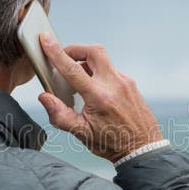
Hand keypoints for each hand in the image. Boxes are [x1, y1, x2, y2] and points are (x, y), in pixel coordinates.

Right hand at [37, 33, 163, 162]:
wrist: (143, 149)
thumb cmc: (114, 143)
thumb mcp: (82, 133)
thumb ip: (60, 115)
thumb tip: (45, 97)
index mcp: (99, 97)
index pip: (73, 68)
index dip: (56, 52)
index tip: (46, 40)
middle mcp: (114, 85)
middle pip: (93, 51)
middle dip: (76, 49)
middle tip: (65, 58)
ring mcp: (125, 82)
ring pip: (103, 60)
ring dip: (87, 63)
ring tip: (78, 81)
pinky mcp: (131, 85)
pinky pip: (111, 71)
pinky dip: (99, 74)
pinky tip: (94, 90)